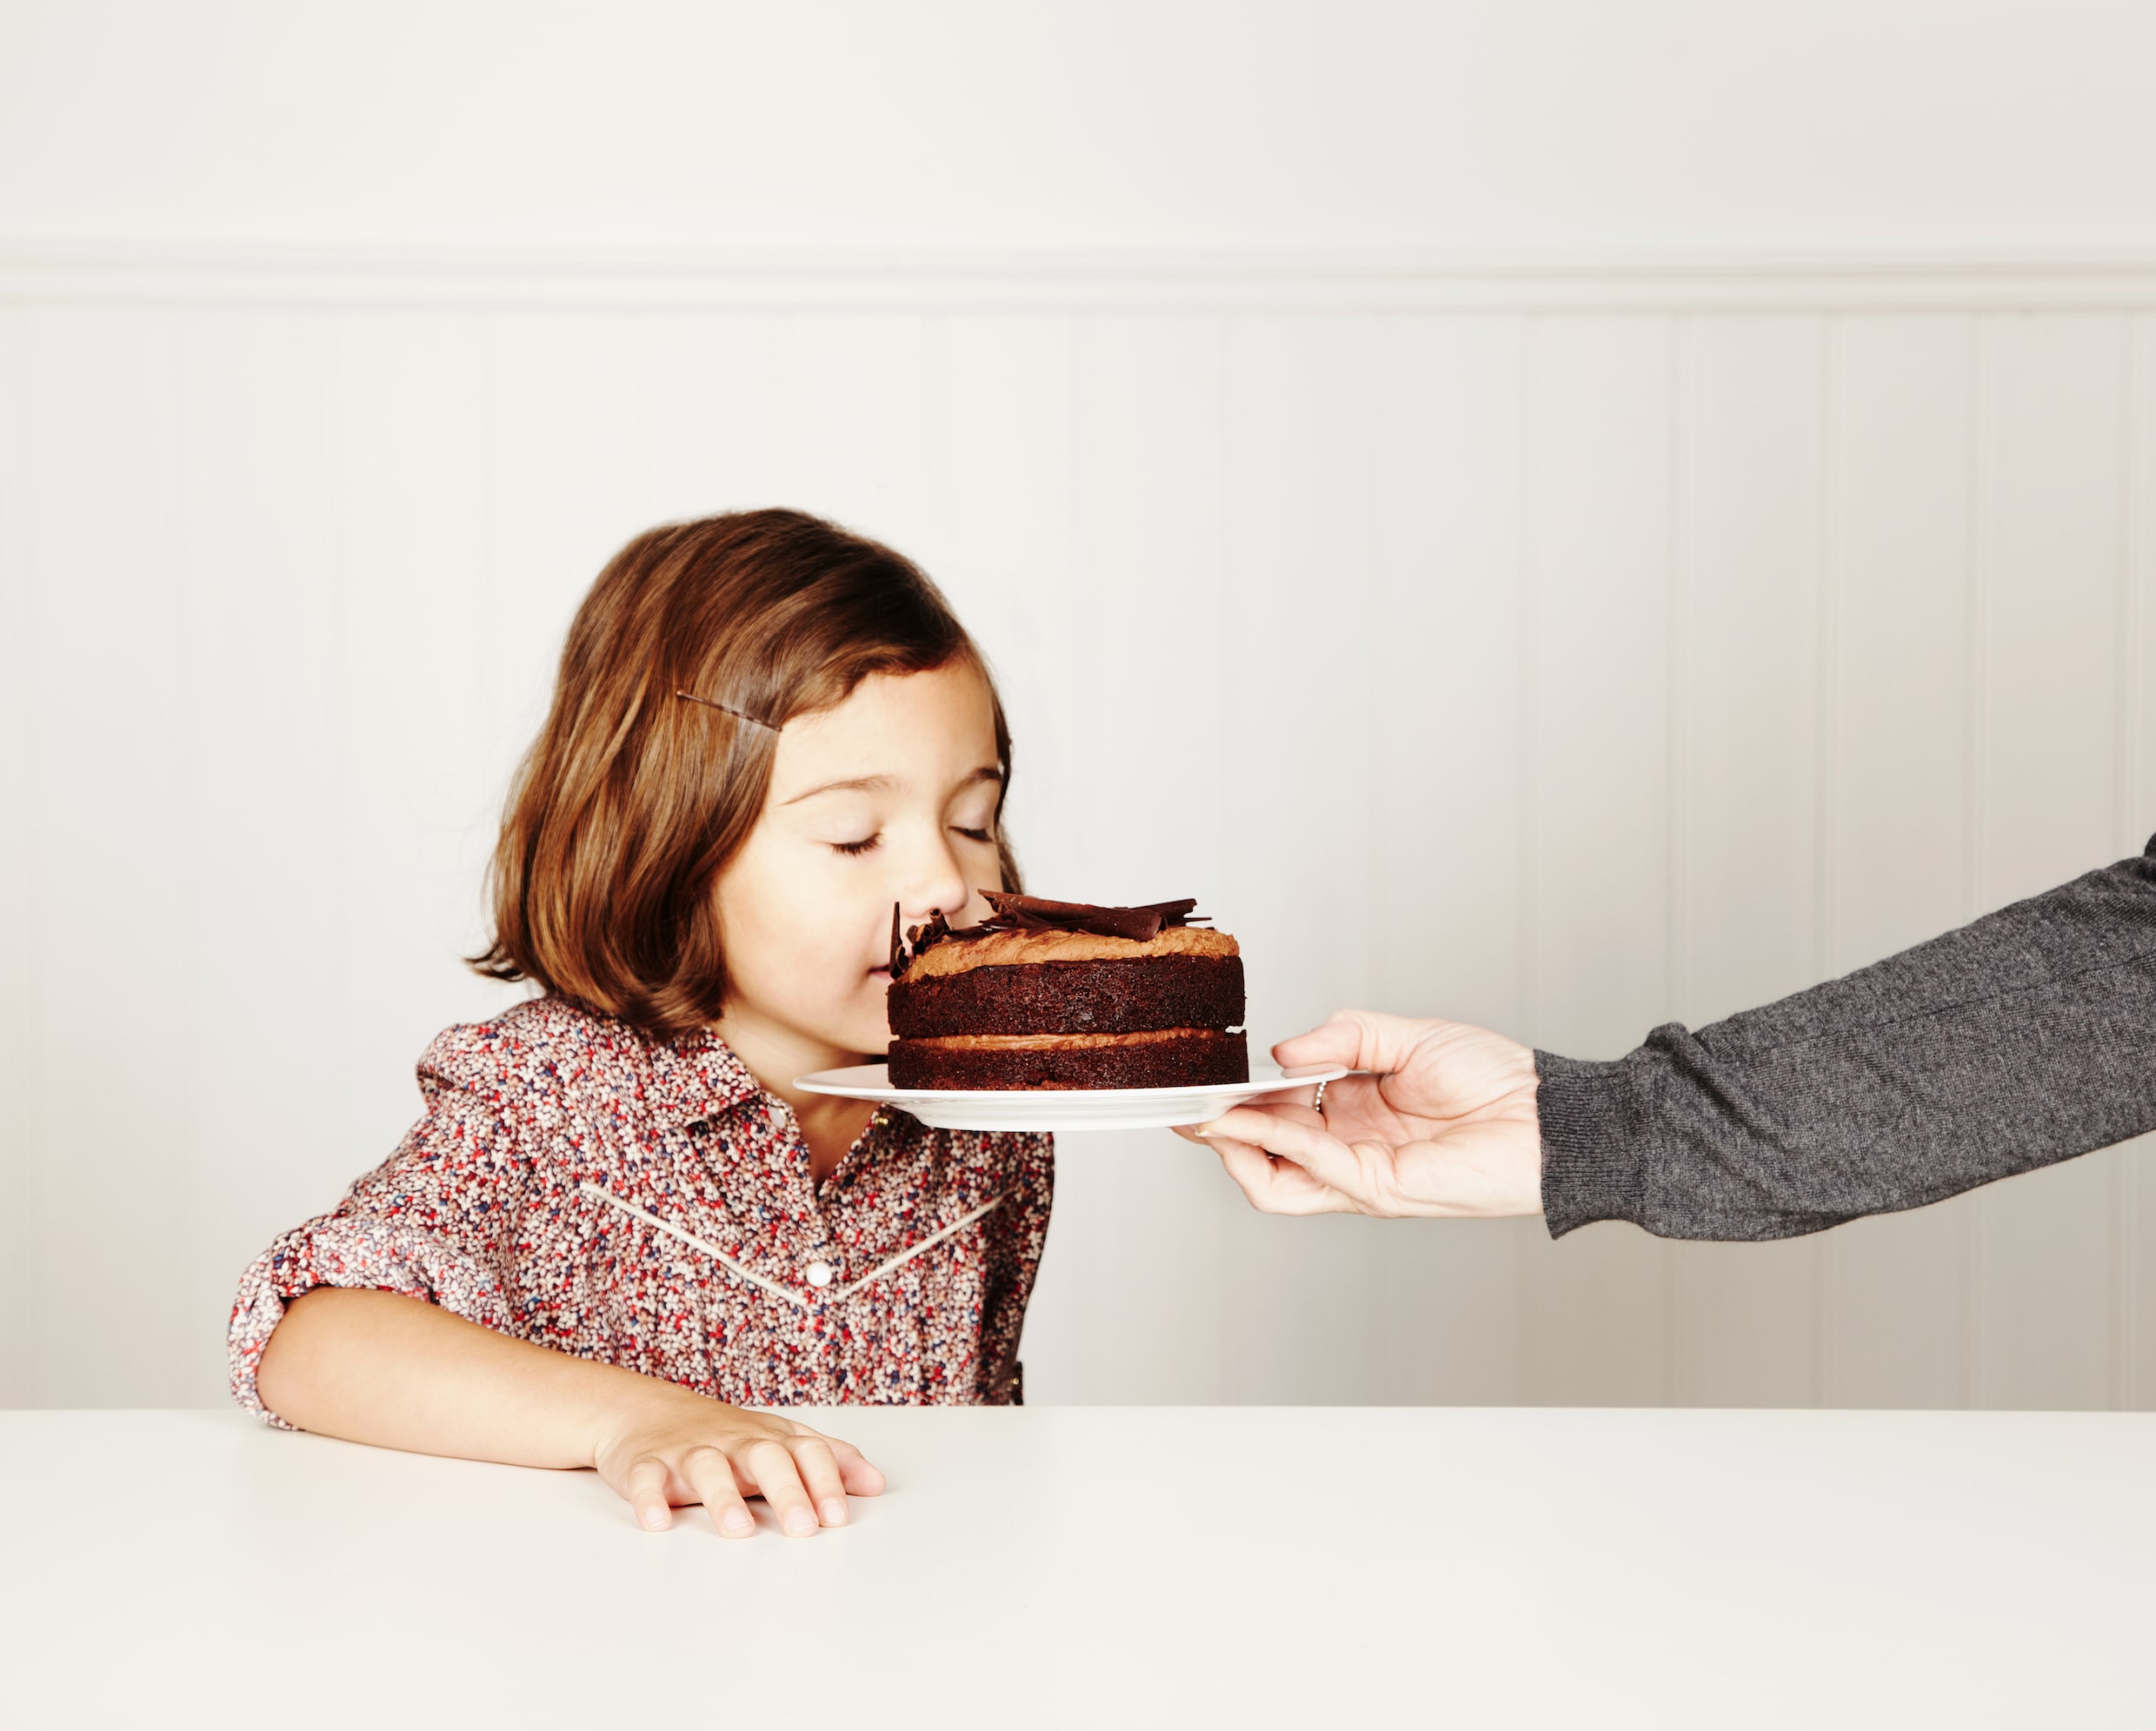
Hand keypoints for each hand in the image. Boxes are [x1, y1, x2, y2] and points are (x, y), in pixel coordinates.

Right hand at [591, 1384, 885, 1538]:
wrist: (646, 1411)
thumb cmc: (727, 1436)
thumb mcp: (780, 1441)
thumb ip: (828, 1460)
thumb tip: (876, 1483)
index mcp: (770, 1439)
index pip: (807, 1452)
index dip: (825, 1482)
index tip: (838, 1518)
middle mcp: (734, 1442)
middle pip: (765, 1457)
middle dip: (788, 1491)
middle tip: (804, 1530)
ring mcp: (689, 1451)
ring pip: (707, 1466)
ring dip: (723, 1497)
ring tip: (739, 1530)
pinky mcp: (645, 1463)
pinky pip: (646, 1478)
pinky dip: (650, 1498)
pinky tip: (658, 1522)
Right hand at [1182, 1009, 1542, 1217]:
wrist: (1548, 1114)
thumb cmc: (1493, 1079)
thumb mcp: (1404, 1037)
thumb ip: (1342, 1037)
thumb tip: (1282, 1054)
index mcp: (1348, 1114)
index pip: (1273, 1118)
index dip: (1233, 1105)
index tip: (1198, 1087)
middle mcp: (1348, 1150)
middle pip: (1261, 1161)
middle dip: (1220, 1136)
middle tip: (1192, 1108)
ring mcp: (1361, 1176)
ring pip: (1274, 1183)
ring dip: (1238, 1148)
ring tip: (1214, 1116)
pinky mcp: (1380, 1191)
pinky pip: (1315, 1169)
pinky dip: (1280, 1140)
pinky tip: (1262, 1114)